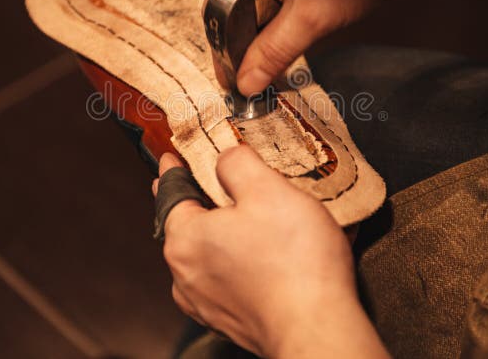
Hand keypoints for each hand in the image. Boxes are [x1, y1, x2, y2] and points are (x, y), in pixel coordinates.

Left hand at [152, 147, 387, 357]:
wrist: (317, 329)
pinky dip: (237, 264)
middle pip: (188, 226)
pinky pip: (226, 281)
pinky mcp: (231, 322)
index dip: (174, 171)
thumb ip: (238, 164)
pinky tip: (263, 257)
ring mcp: (206, 303)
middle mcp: (186, 275)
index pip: (171, 193)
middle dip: (202, 204)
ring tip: (250, 221)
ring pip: (207, 256)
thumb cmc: (294, 262)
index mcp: (185, 238)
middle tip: (219, 185)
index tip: (171, 160)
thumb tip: (226, 158)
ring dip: (222, 237)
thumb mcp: (268, 189)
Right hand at [208, 0, 435, 96]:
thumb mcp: (314, 17)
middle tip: (285, 66)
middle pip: (241, 4)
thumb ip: (274, 51)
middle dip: (264, 35)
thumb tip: (246, 82)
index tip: (243, 87)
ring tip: (318, 19)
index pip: (219, 18)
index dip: (232, 57)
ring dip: (285, 15)